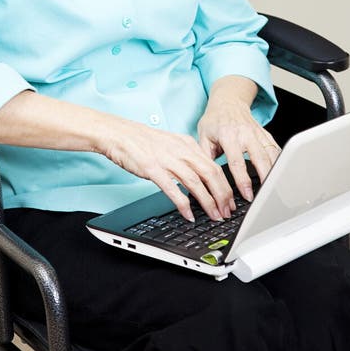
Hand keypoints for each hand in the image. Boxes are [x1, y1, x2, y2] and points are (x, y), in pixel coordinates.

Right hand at [103, 117, 234, 221]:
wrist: (119, 134)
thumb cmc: (142, 141)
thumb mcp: (171, 144)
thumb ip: (186, 156)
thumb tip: (201, 173)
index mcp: (187, 144)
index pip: (214, 165)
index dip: (225, 185)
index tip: (230, 200)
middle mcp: (180, 151)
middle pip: (210, 174)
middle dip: (223, 195)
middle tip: (227, 212)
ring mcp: (167, 160)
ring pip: (196, 182)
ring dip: (208, 202)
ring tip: (214, 216)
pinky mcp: (153, 169)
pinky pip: (173, 189)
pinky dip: (184, 204)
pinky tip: (189, 215)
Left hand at [197, 76, 280, 202]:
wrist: (228, 101)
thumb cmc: (214, 120)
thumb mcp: (203, 136)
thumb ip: (206, 157)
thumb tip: (205, 178)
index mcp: (228, 135)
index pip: (237, 162)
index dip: (243, 181)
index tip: (247, 195)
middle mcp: (245, 133)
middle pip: (260, 159)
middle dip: (264, 179)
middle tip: (265, 197)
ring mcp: (258, 133)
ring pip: (271, 154)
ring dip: (274, 173)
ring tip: (275, 190)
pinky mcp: (265, 133)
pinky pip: (275, 149)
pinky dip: (279, 162)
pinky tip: (280, 174)